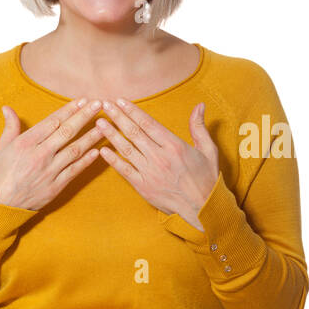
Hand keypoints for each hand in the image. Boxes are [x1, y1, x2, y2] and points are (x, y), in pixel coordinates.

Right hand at [0, 99, 104, 210]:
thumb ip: (10, 127)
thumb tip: (8, 108)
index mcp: (25, 143)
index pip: (52, 121)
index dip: (69, 110)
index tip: (83, 100)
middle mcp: (40, 155)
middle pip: (67, 132)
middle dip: (84, 116)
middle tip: (99, 104)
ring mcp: (49, 171)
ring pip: (75, 150)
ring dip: (91, 137)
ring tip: (105, 126)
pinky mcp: (56, 186)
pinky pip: (74, 170)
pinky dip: (86, 160)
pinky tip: (98, 151)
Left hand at [95, 99, 218, 228]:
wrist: (203, 207)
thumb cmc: (206, 178)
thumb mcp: (208, 150)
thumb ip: (199, 127)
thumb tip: (199, 105)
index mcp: (175, 145)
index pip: (148, 123)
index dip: (133, 111)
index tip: (120, 100)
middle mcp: (160, 157)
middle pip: (134, 132)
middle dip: (118, 117)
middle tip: (104, 104)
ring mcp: (150, 172)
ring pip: (126, 149)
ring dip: (111, 134)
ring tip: (99, 122)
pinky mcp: (144, 186)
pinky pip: (125, 170)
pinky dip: (113, 160)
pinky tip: (103, 150)